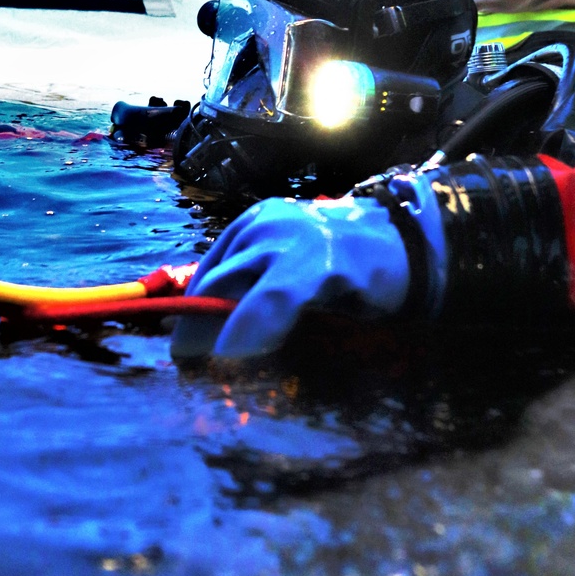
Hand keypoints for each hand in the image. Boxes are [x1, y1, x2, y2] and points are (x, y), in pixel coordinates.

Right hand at [171, 194, 410, 360]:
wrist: (389, 236)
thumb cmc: (374, 288)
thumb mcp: (351, 317)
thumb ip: (307, 336)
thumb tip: (252, 358)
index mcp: (318, 264)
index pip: (268, 302)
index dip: (237, 334)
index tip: (215, 360)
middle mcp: (285, 236)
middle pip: (227, 284)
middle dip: (201, 324)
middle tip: (185, 358)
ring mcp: (266, 219)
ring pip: (217, 267)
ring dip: (199, 302)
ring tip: (189, 335)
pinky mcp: (255, 214)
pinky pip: (220, 250)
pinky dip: (209, 277)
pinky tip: (204, 300)